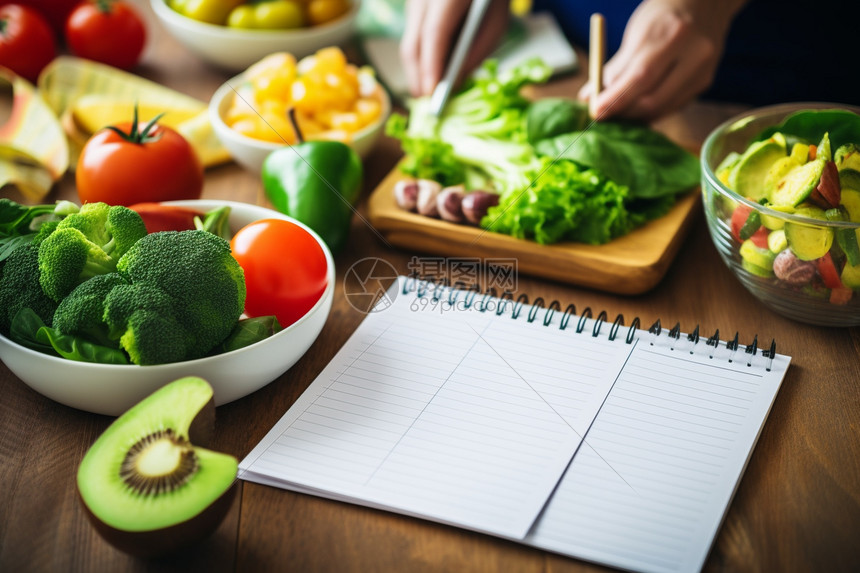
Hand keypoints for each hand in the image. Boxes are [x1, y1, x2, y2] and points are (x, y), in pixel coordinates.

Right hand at [400, 0, 509, 96]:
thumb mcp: (495, 23)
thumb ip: (476, 52)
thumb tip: (453, 82)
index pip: (434, 32)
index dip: (431, 65)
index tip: (432, 92)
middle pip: (413, 42)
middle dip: (418, 76)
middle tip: (427, 101)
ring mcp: (414, 1)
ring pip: (409, 41)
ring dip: (418, 70)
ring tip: (429, 92)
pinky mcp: (413, 7)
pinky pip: (413, 36)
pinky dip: (421, 57)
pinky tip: (431, 72)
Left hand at [579, 0, 746, 119]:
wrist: (703, 3)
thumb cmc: (662, 16)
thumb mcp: (636, 33)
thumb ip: (615, 67)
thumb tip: (589, 97)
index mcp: (672, 33)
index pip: (640, 77)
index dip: (616, 99)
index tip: (595, 112)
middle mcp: (694, 52)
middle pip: (653, 99)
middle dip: (624, 112)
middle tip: (604, 114)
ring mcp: (704, 70)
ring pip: (663, 108)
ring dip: (636, 115)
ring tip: (618, 111)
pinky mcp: (705, 81)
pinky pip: (673, 106)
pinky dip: (652, 110)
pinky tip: (639, 105)